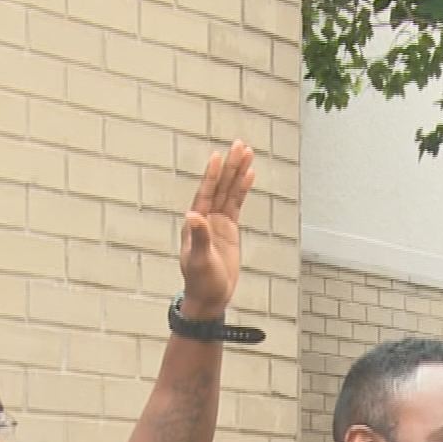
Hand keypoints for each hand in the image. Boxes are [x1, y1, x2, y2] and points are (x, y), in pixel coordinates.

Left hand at [177, 139, 255, 317]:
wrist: (209, 296)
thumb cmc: (200, 281)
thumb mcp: (200, 260)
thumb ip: (199, 237)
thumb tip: (193, 215)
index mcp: (195, 224)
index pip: (205, 194)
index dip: (212, 175)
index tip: (218, 156)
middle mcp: (205, 219)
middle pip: (220, 187)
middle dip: (230, 166)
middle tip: (240, 144)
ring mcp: (217, 223)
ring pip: (229, 192)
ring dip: (237, 173)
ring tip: (248, 152)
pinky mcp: (228, 229)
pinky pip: (236, 204)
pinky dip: (242, 190)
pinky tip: (249, 175)